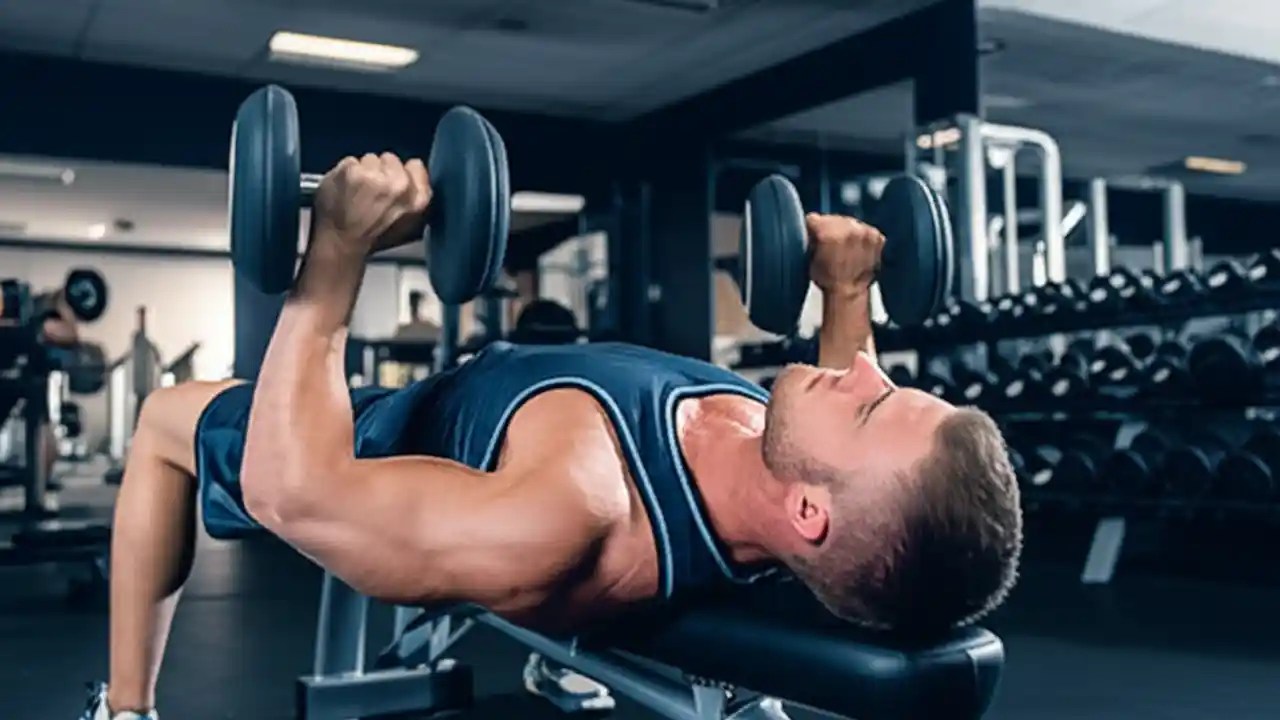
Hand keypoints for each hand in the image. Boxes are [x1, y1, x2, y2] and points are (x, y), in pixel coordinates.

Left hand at [312, 153, 431, 256]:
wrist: (342, 244)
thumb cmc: (373, 239)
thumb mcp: (410, 223)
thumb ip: (414, 196)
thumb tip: (411, 179)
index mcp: (418, 198)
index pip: (415, 166)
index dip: (402, 173)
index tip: (391, 184)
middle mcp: (399, 184)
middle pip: (390, 159)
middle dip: (381, 171)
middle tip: (371, 194)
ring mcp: (374, 175)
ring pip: (369, 159)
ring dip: (362, 172)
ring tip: (356, 194)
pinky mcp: (351, 170)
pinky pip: (349, 162)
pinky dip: (344, 174)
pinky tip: (344, 191)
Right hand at [806, 213, 883, 297]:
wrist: (849, 292)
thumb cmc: (828, 280)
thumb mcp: (809, 258)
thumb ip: (810, 238)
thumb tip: (811, 229)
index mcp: (827, 232)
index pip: (814, 219)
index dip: (812, 229)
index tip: (813, 237)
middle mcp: (848, 227)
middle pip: (832, 218)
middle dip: (830, 229)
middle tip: (829, 245)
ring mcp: (865, 232)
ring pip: (849, 222)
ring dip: (846, 232)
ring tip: (844, 249)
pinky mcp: (877, 237)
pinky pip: (864, 230)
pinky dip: (861, 238)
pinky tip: (856, 250)